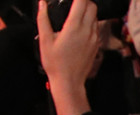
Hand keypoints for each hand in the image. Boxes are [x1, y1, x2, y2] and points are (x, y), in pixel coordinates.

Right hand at [37, 0, 98, 114]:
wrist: (69, 81)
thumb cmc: (55, 63)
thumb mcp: (44, 40)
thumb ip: (43, 19)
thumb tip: (42, 4)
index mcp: (74, 27)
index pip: (82, 2)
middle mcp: (88, 31)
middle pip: (92, 6)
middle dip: (84, 1)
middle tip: (73, 2)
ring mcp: (94, 38)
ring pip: (95, 17)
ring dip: (88, 11)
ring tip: (75, 13)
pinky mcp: (96, 45)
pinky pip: (96, 28)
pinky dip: (90, 22)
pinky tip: (79, 26)